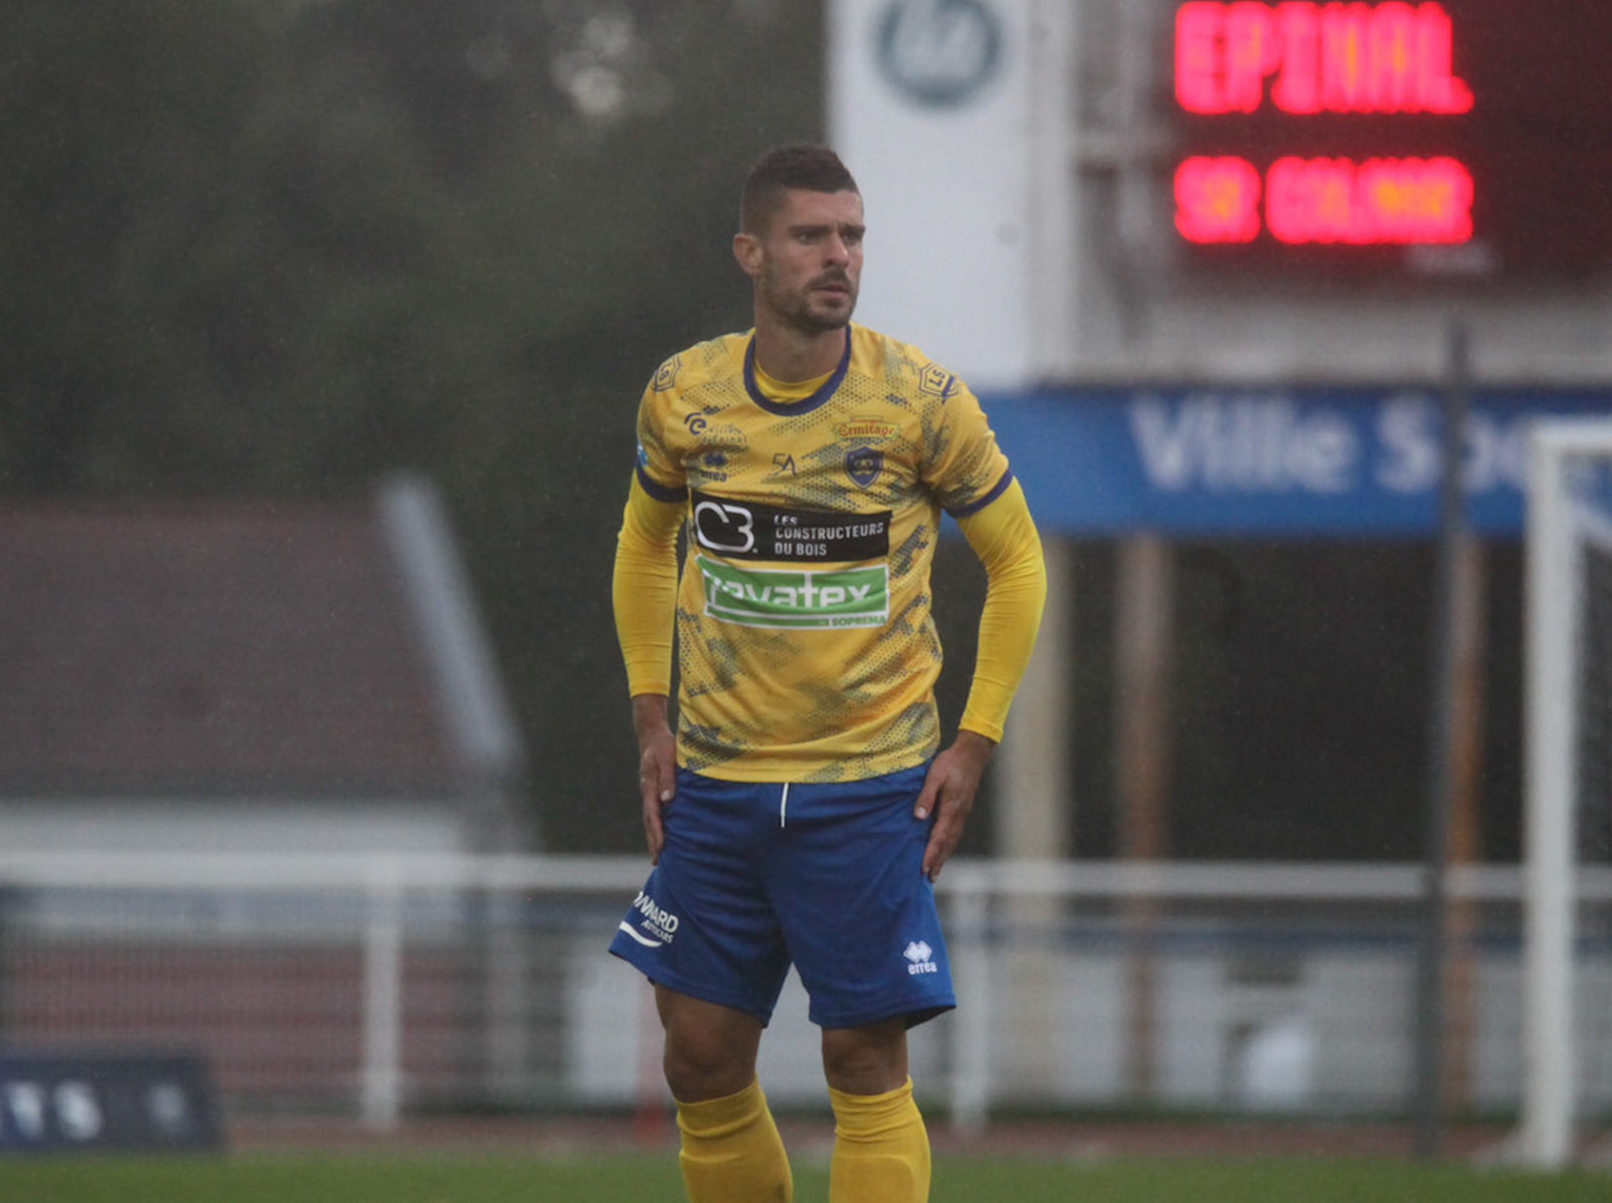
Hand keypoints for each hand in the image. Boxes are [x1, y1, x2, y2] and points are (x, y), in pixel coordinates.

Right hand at [632, 694, 676, 862]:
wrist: (652, 734)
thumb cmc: (662, 745)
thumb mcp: (666, 759)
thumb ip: (667, 778)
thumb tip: (667, 800)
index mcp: (649, 787)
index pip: (652, 815)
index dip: (656, 832)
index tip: (660, 847)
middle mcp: (647, 792)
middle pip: (649, 821)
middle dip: (652, 841)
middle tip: (655, 861)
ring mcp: (650, 792)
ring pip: (651, 818)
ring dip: (654, 836)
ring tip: (657, 854)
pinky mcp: (655, 789)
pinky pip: (656, 811)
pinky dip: (658, 824)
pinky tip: (664, 832)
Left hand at [914, 730, 994, 880]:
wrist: (972, 755)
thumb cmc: (950, 764)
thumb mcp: (934, 777)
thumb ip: (926, 797)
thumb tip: (918, 817)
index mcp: (951, 809)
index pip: (939, 837)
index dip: (930, 854)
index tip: (923, 868)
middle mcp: (958, 815)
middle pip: (947, 844)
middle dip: (938, 861)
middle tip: (930, 879)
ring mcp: (963, 814)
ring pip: (952, 840)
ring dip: (944, 856)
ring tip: (936, 870)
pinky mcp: (963, 810)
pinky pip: (955, 833)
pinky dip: (948, 845)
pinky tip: (944, 849)